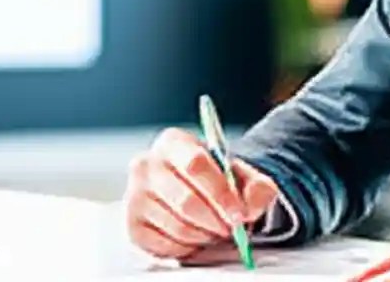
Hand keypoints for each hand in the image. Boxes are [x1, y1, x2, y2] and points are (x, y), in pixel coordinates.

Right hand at [124, 127, 281, 258]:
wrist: (198, 193)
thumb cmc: (217, 180)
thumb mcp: (245, 177)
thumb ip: (257, 187)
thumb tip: (248, 208)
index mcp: (173, 142)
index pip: (196, 164)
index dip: (220, 193)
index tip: (239, 213)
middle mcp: (146, 164)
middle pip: (186, 200)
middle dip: (215, 220)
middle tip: (231, 228)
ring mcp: (134, 195)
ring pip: (177, 226)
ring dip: (204, 235)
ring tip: (215, 230)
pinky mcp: (132, 224)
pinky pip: (165, 245)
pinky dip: (188, 247)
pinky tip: (196, 236)